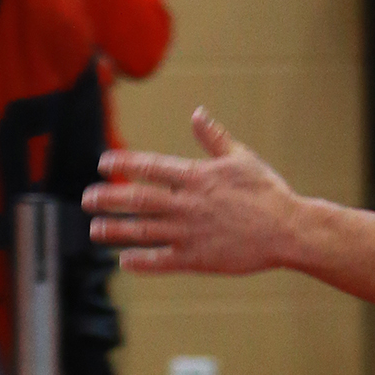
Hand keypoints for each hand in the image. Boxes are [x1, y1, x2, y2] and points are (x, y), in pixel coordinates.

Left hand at [85, 108, 300, 274]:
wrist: (288, 230)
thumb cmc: (267, 192)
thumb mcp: (241, 158)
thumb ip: (214, 137)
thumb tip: (198, 113)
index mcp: (197, 177)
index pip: (151, 167)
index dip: (124, 164)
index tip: (103, 163)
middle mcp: (188, 204)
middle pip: (139, 200)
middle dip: (109, 198)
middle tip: (87, 199)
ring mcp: (190, 233)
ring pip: (144, 231)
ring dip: (116, 230)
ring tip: (95, 229)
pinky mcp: (198, 258)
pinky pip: (162, 261)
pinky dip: (142, 261)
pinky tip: (125, 260)